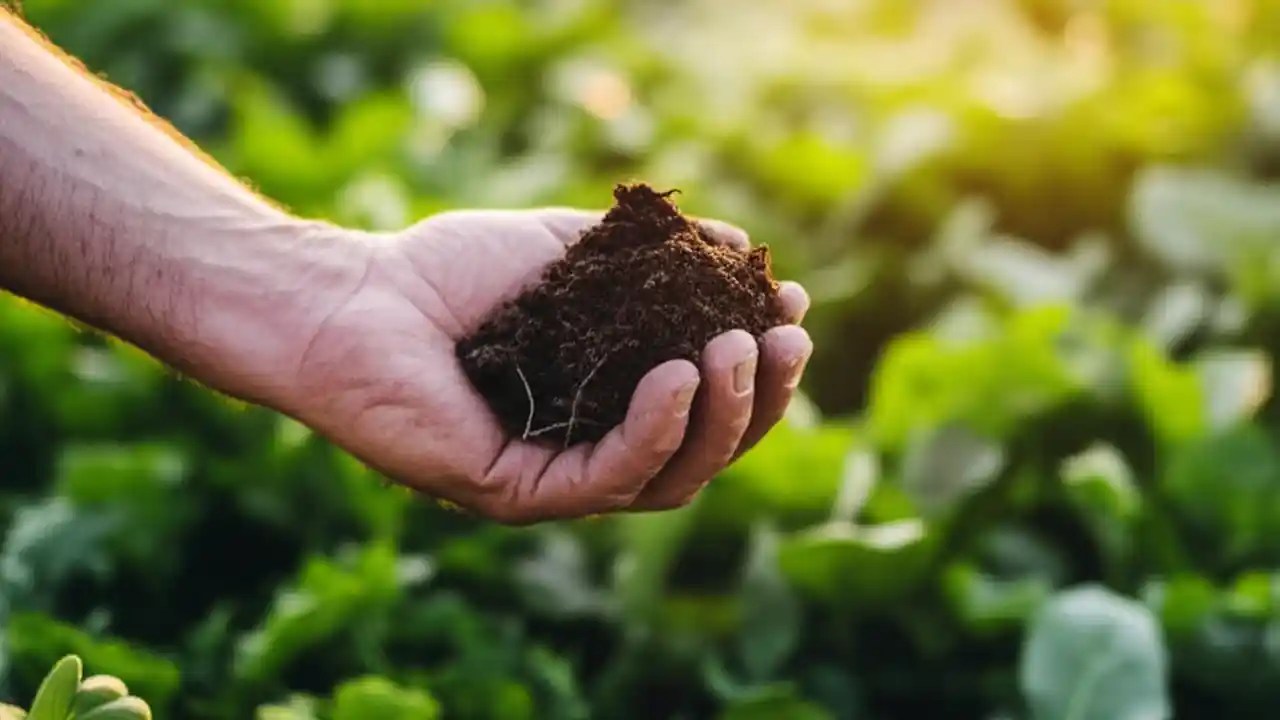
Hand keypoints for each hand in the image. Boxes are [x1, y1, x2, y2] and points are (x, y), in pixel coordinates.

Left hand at [287, 209, 811, 523]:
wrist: (353, 297)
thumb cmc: (449, 273)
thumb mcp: (570, 249)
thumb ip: (650, 253)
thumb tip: (739, 240)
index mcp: (610, 400)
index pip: (706, 401)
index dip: (759, 362)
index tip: (790, 306)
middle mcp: (591, 449)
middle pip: (704, 449)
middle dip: (759, 398)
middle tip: (788, 340)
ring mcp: (557, 479)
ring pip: (671, 477)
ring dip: (720, 418)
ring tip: (737, 351)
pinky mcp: (518, 493)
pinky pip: (607, 478)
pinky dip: (654, 430)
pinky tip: (679, 375)